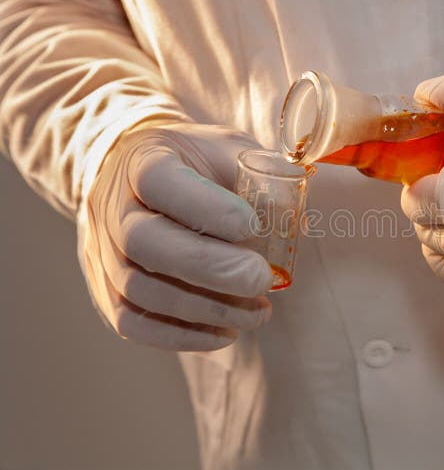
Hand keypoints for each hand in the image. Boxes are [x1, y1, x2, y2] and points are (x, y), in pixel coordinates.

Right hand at [80, 121, 273, 350]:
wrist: (136, 176)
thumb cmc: (195, 164)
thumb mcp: (228, 149)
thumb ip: (261, 174)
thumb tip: (298, 220)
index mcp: (142, 160)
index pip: (159, 181)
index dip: (207, 208)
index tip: (253, 226)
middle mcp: (112, 207)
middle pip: (145, 243)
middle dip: (211, 268)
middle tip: (261, 280)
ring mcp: (103, 252)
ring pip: (142, 290)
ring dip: (207, 309)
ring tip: (258, 311)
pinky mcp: (106, 291)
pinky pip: (134, 323)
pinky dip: (182, 337)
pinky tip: (226, 333)